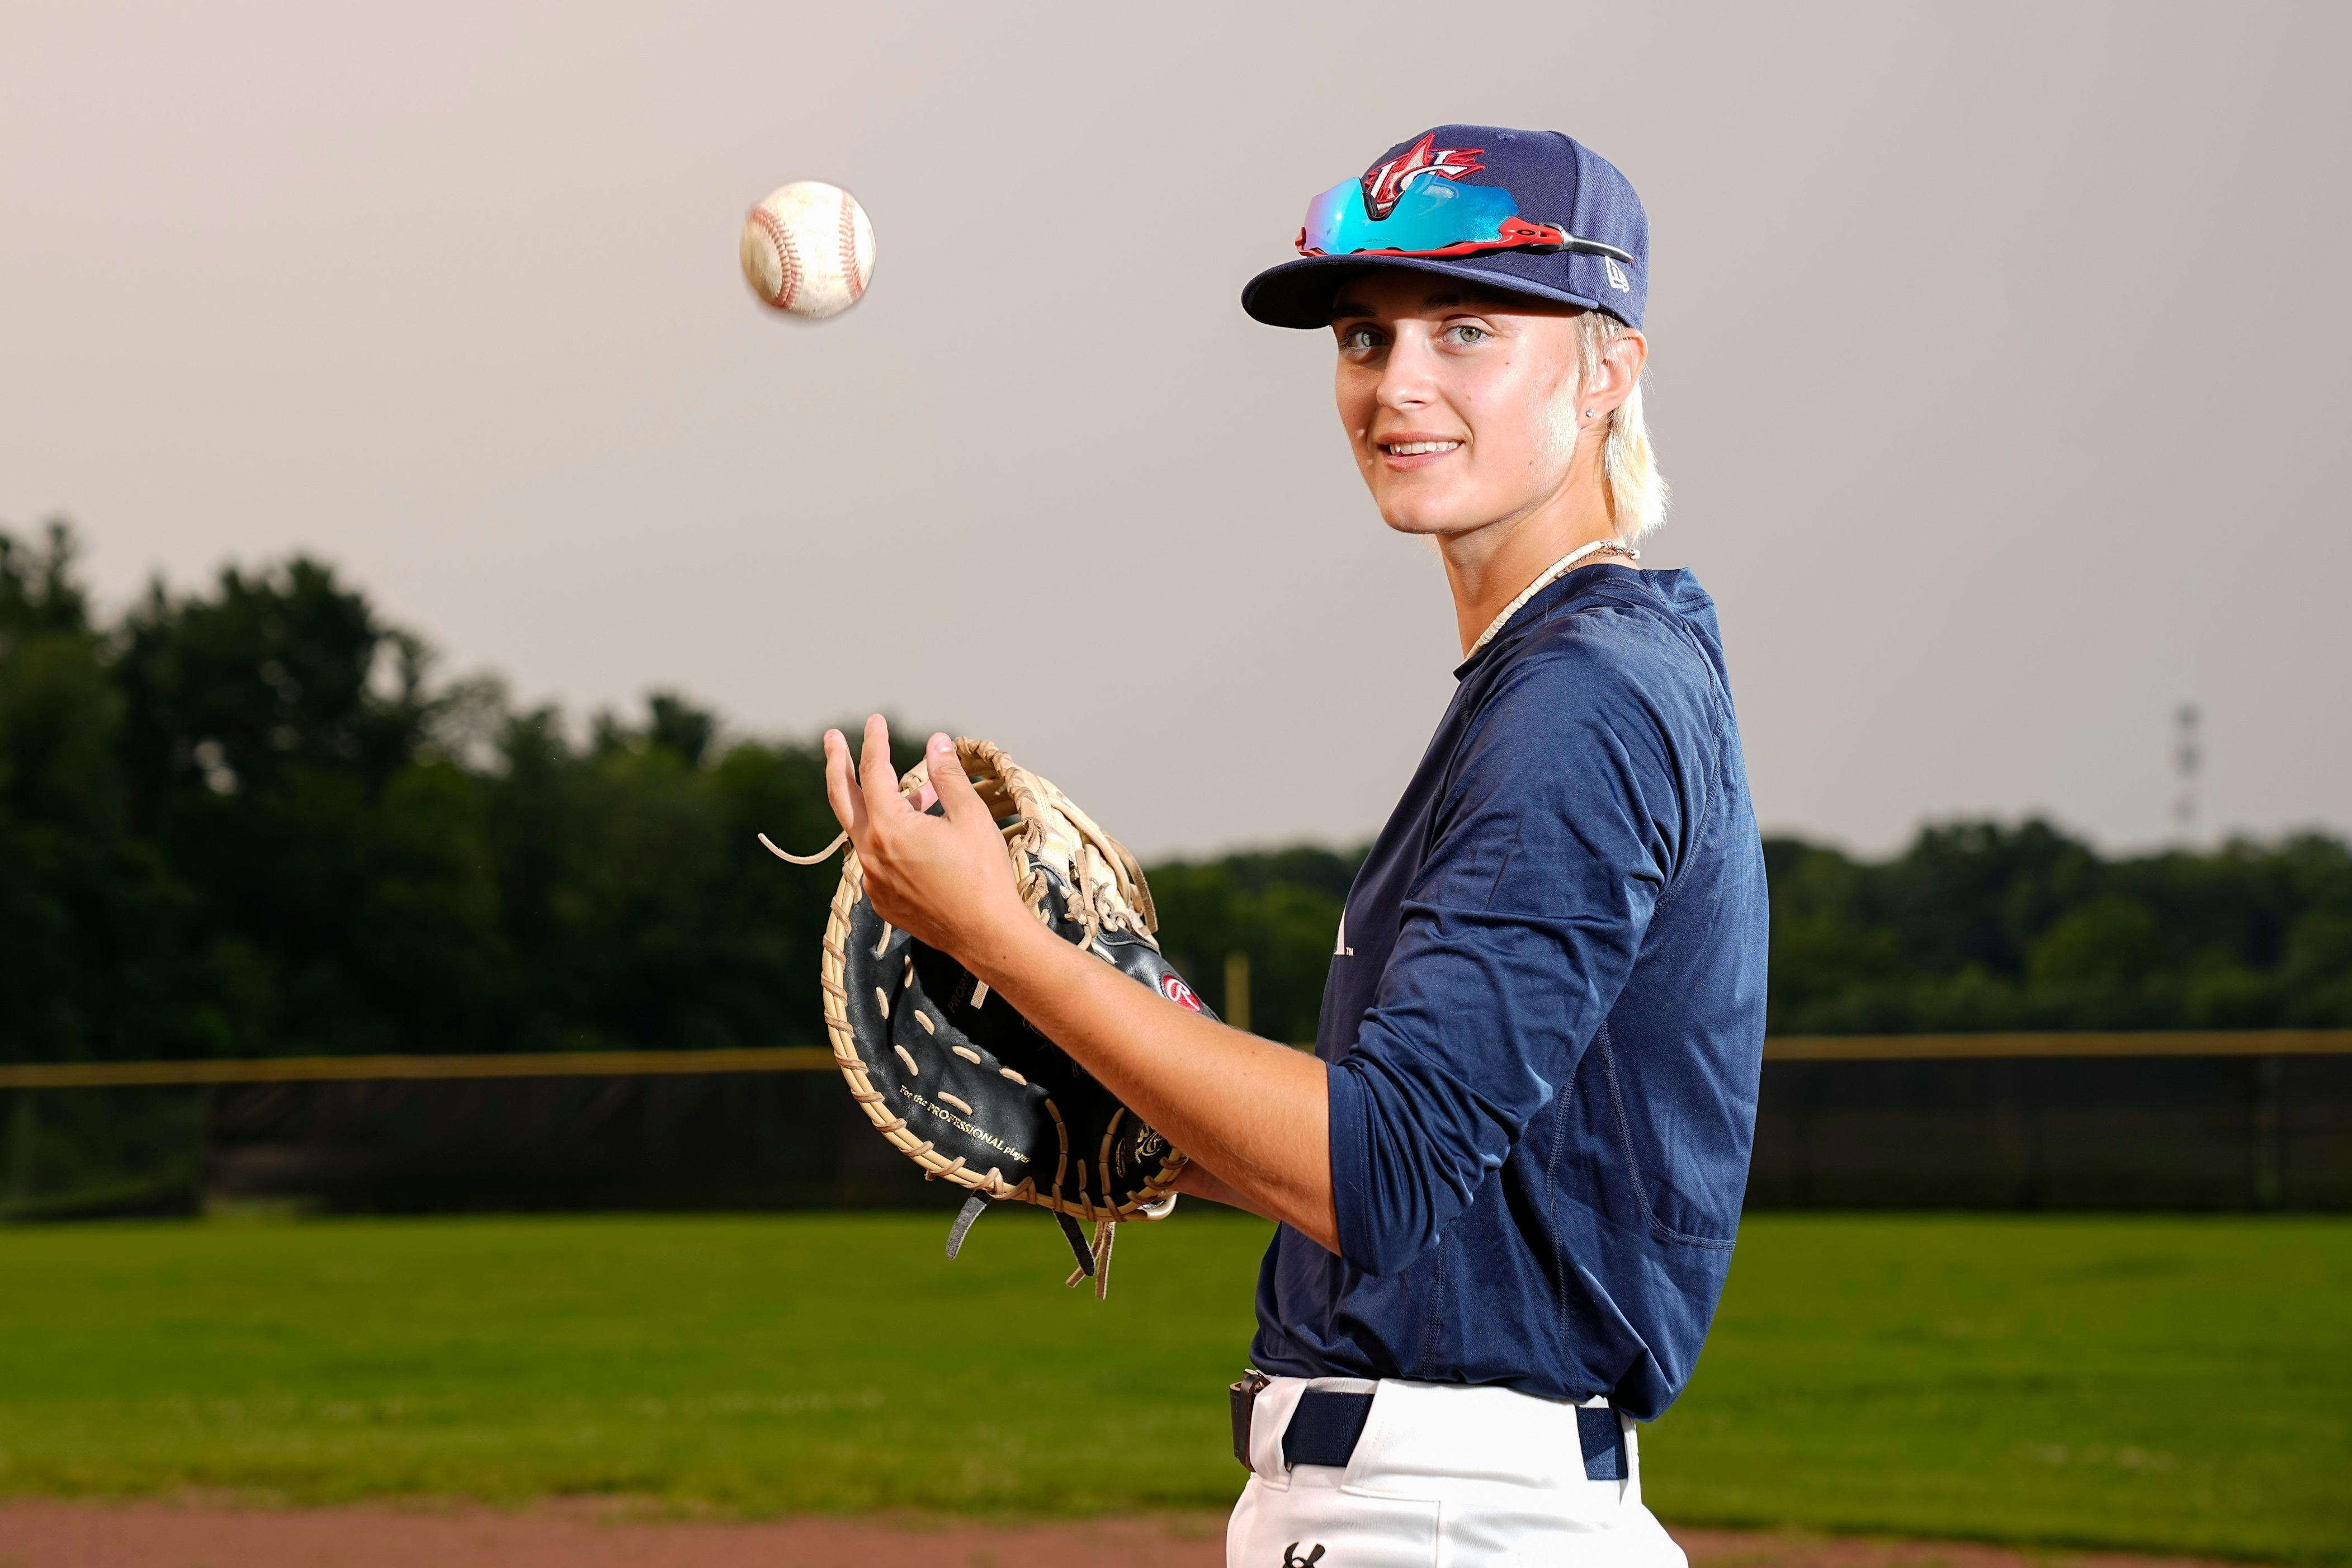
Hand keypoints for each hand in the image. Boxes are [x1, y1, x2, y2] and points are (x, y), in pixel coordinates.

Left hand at [822, 716, 1031, 960]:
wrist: (986, 935)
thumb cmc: (983, 874)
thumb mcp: (970, 816)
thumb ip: (947, 776)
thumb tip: (936, 741)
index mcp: (889, 828)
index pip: (873, 772)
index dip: (874, 741)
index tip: (875, 720)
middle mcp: (870, 854)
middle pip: (843, 799)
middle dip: (837, 764)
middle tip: (832, 738)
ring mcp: (873, 880)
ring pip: (866, 831)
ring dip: (882, 806)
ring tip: (919, 795)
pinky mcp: (883, 900)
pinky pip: (877, 860)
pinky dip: (890, 839)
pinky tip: (920, 837)